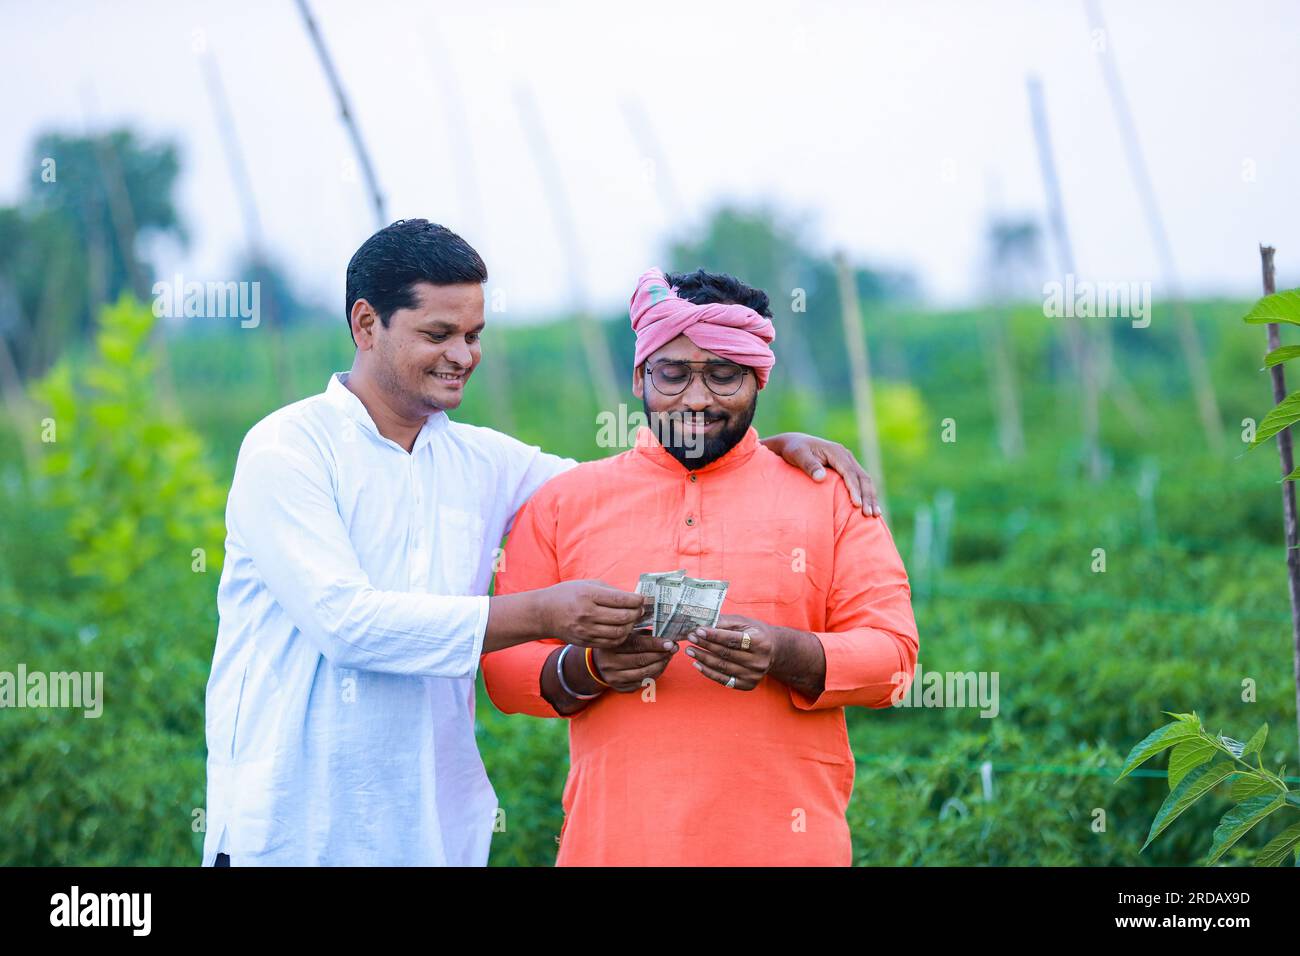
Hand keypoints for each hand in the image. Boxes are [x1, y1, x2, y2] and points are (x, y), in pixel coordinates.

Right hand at [541, 580, 647, 649]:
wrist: (544, 613)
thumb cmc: (568, 595)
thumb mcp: (588, 584)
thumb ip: (610, 591)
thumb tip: (633, 598)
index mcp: (588, 595)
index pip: (621, 599)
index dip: (636, 600)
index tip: (642, 599)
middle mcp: (587, 613)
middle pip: (623, 617)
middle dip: (636, 613)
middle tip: (640, 610)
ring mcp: (586, 630)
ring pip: (619, 632)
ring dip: (631, 627)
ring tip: (631, 620)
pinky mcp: (586, 641)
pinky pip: (611, 642)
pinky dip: (621, 636)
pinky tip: (622, 630)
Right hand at [591, 629, 677, 691]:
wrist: (598, 664)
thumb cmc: (617, 646)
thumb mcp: (625, 635)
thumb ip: (642, 634)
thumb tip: (665, 635)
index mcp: (610, 647)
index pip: (637, 645)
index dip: (655, 644)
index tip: (670, 642)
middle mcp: (610, 664)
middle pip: (642, 660)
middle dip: (661, 654)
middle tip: (674, 648)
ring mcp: (615, 678)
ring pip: (644, 673)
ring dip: (661, 665)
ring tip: (669, 656)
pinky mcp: (620, 688)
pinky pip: (643, 683)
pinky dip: (655, 674)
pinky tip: (660, 666)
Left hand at [684, 614, 777, 689]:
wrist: (773, 651)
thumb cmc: (755, 633)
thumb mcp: (744, 622)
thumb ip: (725, 622)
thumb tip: (703, 622)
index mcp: (760, 642)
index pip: (733, 639)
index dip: (714, 635)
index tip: (698, 630)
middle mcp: (759, 660)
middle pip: (726, 653)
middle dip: (705, 645)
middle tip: (690, 638)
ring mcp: (754, 675)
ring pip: (722, 667)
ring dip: (703, 658)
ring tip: (690, 650)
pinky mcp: (747, 685)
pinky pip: (723, 680)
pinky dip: (708, 672)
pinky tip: (697, 663)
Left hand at [760, 432, 879, 516]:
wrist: (795, 443)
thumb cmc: (794, 451)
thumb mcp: (798, 455)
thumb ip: (809, 465)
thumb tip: (821, 477)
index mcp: (836, 452)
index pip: (849, 472)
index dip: (854, 489)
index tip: (857, 504)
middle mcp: (846, 456)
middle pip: (862, 477)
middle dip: (868, 496)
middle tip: (870, 514)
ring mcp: (848, 462)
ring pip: (865, 480)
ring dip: (871, 497)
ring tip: (875, 514)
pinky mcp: (847, 469)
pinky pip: (861, 482)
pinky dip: (867, 495)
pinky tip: (871, 508)